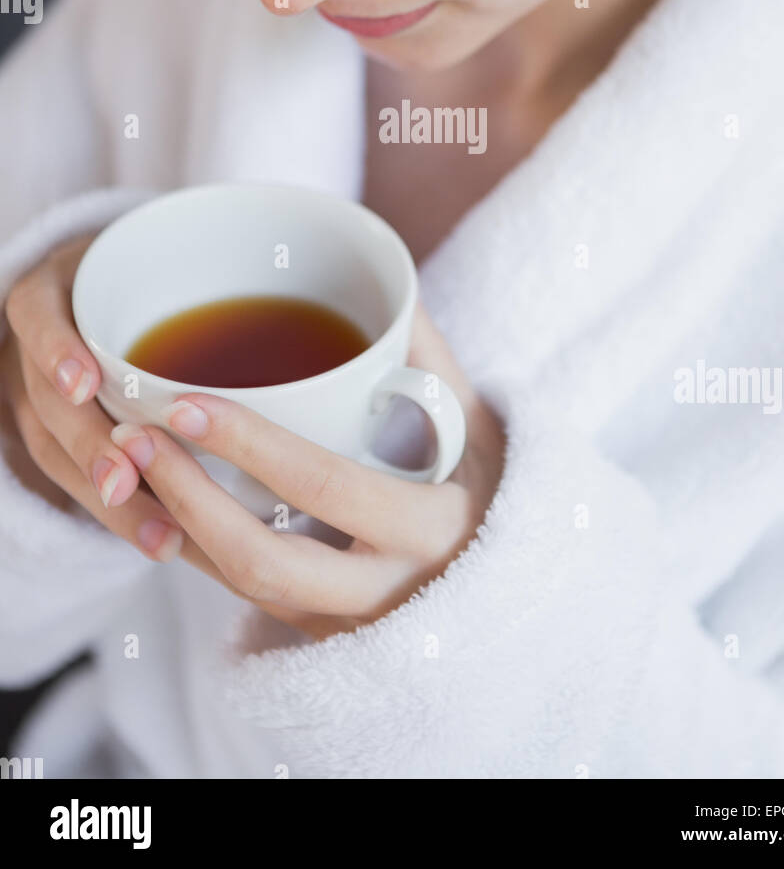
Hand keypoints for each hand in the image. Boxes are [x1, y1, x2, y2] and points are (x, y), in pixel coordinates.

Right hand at [0, 236, 236, 581]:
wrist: (117, 283)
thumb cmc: (168, 260)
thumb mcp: (182, 243)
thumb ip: (227, 268)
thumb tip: (360, 314)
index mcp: (63, 288)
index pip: (40, 314)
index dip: (56, 347)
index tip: (86, 380)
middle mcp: (47, 344)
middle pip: (50, 402)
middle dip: (89, 446)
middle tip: (124, 478)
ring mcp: (45, 393)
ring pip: (59, 454)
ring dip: (108, 499)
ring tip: (159, 535)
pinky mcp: (65, 434)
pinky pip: (77, 480)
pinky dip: (120, 510)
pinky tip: (165, 538)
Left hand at [108, 301, 506, 639]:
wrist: (521, 580)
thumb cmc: (495, 483)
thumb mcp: (477, 419)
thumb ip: (426, 352)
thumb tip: (377, 276)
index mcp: (432, 525)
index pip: (324, 487)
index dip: (249, 445)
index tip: (186, 403)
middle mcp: (390, 590)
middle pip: (263, 560)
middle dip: (187, 500)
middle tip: (136, 439)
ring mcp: (354, 625)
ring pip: (245, 588)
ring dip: (179, 528)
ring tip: (132, 467)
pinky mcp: (327, 638)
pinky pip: (249, 600)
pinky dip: (200, 553)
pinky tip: (163, 505)